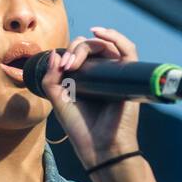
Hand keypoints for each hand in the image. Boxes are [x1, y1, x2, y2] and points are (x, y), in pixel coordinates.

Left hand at [38, 26, 142, 169]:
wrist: (100, 149)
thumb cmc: (81, 129)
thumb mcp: (59, 101)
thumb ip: (51, 79)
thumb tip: (54, 53)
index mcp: (88, 79)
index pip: (80, 53)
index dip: (68, 53)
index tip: (59, 67)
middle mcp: (104, 74)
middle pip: (93, 47)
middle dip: (76, 50)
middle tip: (67, 67)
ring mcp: (117, 75)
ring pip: (107, 46)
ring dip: (89, 45)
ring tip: (76, 59)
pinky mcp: (130, 78)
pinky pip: (128, 50)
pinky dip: (116, 37)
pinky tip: (99, 32)